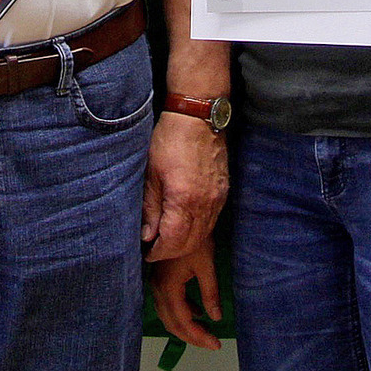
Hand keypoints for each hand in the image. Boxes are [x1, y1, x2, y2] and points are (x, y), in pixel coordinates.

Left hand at [141, 112, 227, 260]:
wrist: (198, 118)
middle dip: (171, 252)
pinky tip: (185, 224)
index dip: (159, 252)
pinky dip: (198, 229)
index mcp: (183, 199)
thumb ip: (150, 208)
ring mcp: (217, 199)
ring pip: (203, 235)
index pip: (173, 242)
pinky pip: (211, 221)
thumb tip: (147, 235)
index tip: (148, 252)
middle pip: (190, 244)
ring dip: (185, 243)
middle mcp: (205, 204)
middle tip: (155, 249)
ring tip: (168, 239)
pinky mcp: (223, 192)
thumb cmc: (170, 140)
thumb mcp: (151, 174)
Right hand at [148, 243, 222, 349]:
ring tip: (204, 332)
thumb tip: (216, 318)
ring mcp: (156, 284)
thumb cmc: (195, 239)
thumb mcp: (207, 266)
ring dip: (185, 326)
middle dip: (192, 336)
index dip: (198, 336)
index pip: (183, 321)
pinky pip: (168, 304)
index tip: (215, 344)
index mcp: (169, 287)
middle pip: (172, 323)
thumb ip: (210, 294)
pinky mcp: (159, 279)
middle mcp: (158, 289)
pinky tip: (196, 312)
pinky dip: (182, 313)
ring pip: (168, 315)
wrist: (181, 216)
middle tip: (211, 343)